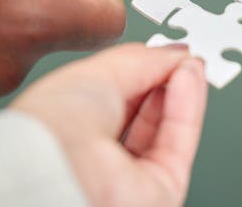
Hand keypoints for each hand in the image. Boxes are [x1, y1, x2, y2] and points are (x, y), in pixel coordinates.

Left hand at [12, 44, 206, 206]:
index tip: (163, 50)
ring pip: (169, 128)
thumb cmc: (52, 129)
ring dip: (182, 89)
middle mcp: (101, 156)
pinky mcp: (162, 190)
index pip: (117, 98)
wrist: (58, 172)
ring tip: (189, 62)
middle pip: (146, 113)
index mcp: (73, 129)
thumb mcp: (96, 73)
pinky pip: (181, 141)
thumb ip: (141, 60)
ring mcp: (132, 175)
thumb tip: (171, 53)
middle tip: (182, 54)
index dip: (142, 70)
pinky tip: (189, 77)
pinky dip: (188, 106)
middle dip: (166, 79)